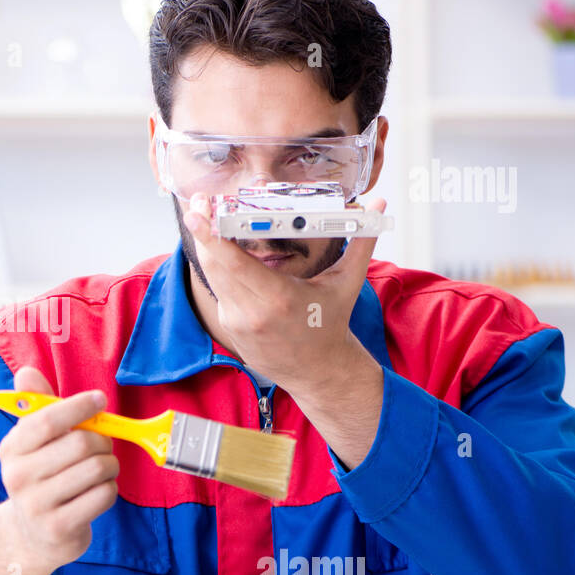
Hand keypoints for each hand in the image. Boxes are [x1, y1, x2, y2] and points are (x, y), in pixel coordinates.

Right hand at [0, 366, 118, 570]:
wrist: (33, 535)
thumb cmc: (43, 475)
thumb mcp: (33, 442)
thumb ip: (36, 406)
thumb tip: (27, 373)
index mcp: (12, 449)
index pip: (47, 420)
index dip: (79, 406)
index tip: (100, 400)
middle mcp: (18, 476)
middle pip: (81, 443)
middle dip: (103, 440)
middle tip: (103, 445)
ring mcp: (37, 505)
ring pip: (97, 469)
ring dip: (110, 465)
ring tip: (102, 469)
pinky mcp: (59, 528)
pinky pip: (103, 495)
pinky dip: (110, 489)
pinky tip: (97, 492)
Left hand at [181, 193, 386, 395]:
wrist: (318, 372)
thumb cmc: (330, 324)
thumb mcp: (347, 282)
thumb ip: (360, 241)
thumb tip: (377, 208)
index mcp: (279, 298)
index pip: (234, 262)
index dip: (211, 236)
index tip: (197, 213)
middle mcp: (253, 311)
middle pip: (215, 264)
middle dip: (203, 231)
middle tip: (198, 203)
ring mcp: (237, 321)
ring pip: (212, 275)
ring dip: (206, 246)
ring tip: (204, 217)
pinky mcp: (230, 326)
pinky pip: (220, 288)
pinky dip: (218, 266)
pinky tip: (218, 246)